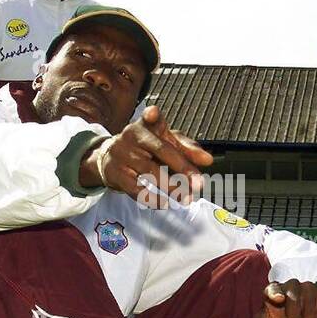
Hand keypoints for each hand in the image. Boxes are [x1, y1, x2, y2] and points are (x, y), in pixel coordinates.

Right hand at [79, 105, 212, 206]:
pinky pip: (135, 189)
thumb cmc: (144, 148)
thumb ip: (188, 149)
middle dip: (182, 168)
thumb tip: (207, 160)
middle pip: (160, 150)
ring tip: (186, 197)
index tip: (152, 114)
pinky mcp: (116, 173)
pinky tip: (164, 203)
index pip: (150, 117)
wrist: (109, 157)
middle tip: (198, 183)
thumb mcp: (166, 142)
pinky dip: (152, 198)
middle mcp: (132, 136)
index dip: (151, 115)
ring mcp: (122, 155)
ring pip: (150, 172)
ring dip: (172, 187)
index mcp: (146, 125)